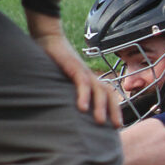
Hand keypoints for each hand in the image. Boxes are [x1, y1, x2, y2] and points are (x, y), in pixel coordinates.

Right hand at [27, 10, 122, 128]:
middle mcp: (89, 76)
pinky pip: (82, 82)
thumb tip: (68, 110)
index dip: (114, 108)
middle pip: (109, 93)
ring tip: (99, 122)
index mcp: (89, 79)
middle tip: (117, 127)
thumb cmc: (52, 61)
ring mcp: (83, 71)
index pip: (107, 94)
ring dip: (100, 106)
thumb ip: (66, 91)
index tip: (116, 125)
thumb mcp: (61, 79)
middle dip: (114, 110)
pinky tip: (82, 108)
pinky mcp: (73, 66)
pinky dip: (84, 95)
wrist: (47, 37)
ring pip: (98, 89)